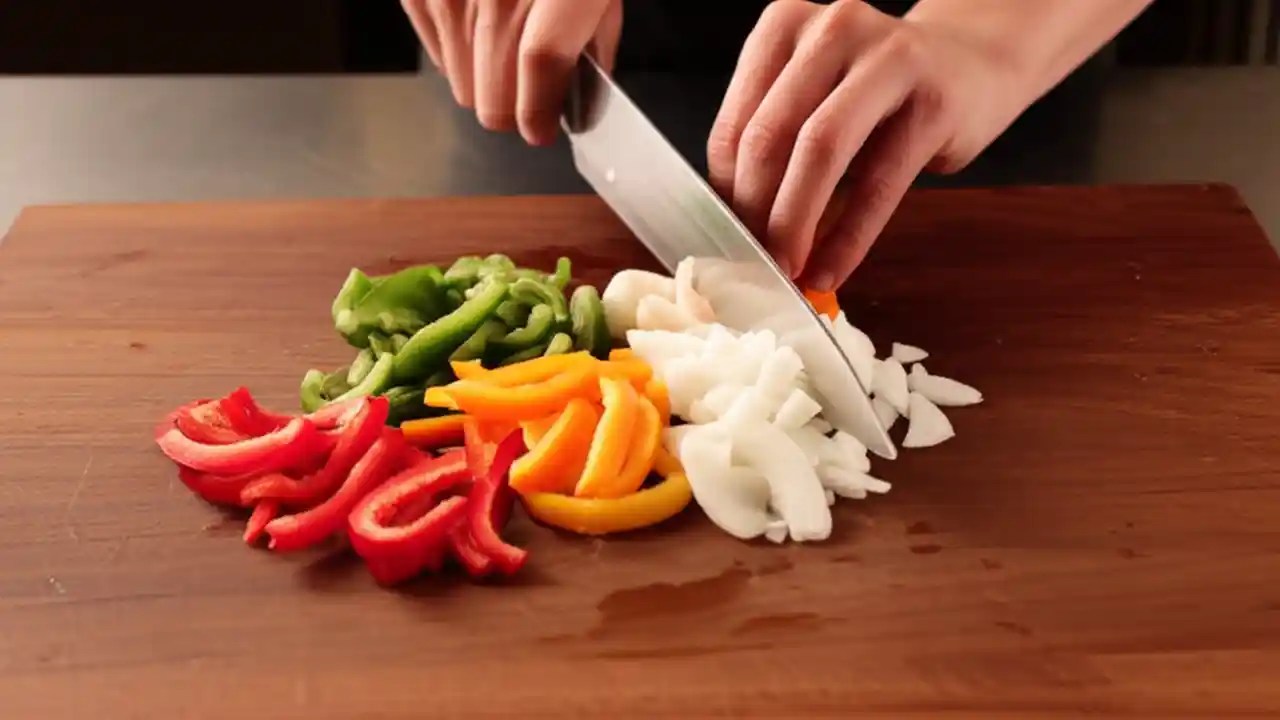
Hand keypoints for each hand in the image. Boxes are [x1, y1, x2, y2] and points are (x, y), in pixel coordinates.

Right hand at [401, 0, 621, 145]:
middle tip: (530, 93)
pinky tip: (479, 28)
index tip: (542, 129)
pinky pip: (437, 59)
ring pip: (463, 89)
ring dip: (487, 82)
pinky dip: (459, 55)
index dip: (539, 113)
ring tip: (507, 46)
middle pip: (493, 98)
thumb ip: (591, 45)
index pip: (541, 65)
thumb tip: (573, 97)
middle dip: (516, 108)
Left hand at [707, 0, 1025, 289]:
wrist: (971, 65)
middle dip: (756, 212)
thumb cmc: (878, 91)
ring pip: (820, 151)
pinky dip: (848, 239)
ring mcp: (888, 58)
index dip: (727, 193)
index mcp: (785, 25)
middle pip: (771, 136)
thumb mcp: (814, 95)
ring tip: (788, 270)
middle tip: (756, 261)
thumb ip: (772, 140)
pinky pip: (877, 185)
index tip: (729, 237)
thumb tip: (734, 223)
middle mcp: (833, 29)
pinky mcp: (933, 102)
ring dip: (795, 223)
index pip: (735, 123)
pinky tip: (831, 270)